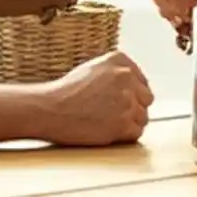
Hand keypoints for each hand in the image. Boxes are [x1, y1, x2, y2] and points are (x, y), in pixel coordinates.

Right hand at [38, 51, 154, 145]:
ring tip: (108, 123)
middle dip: (134, 107)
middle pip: (146, 98)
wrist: (50, 109)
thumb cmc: (66, 91)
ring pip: (143, 117)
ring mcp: (126, 100)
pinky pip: (137, 132)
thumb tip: (137, 87)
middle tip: (114, 114)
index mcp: (119, 60)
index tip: (118, 101)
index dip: (132, 94)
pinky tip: (109, 132)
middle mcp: (126, 77)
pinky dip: (125, 136)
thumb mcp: (93, 68)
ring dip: (130, 123)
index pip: (142, 81)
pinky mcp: (123, 123)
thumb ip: (116, 72)